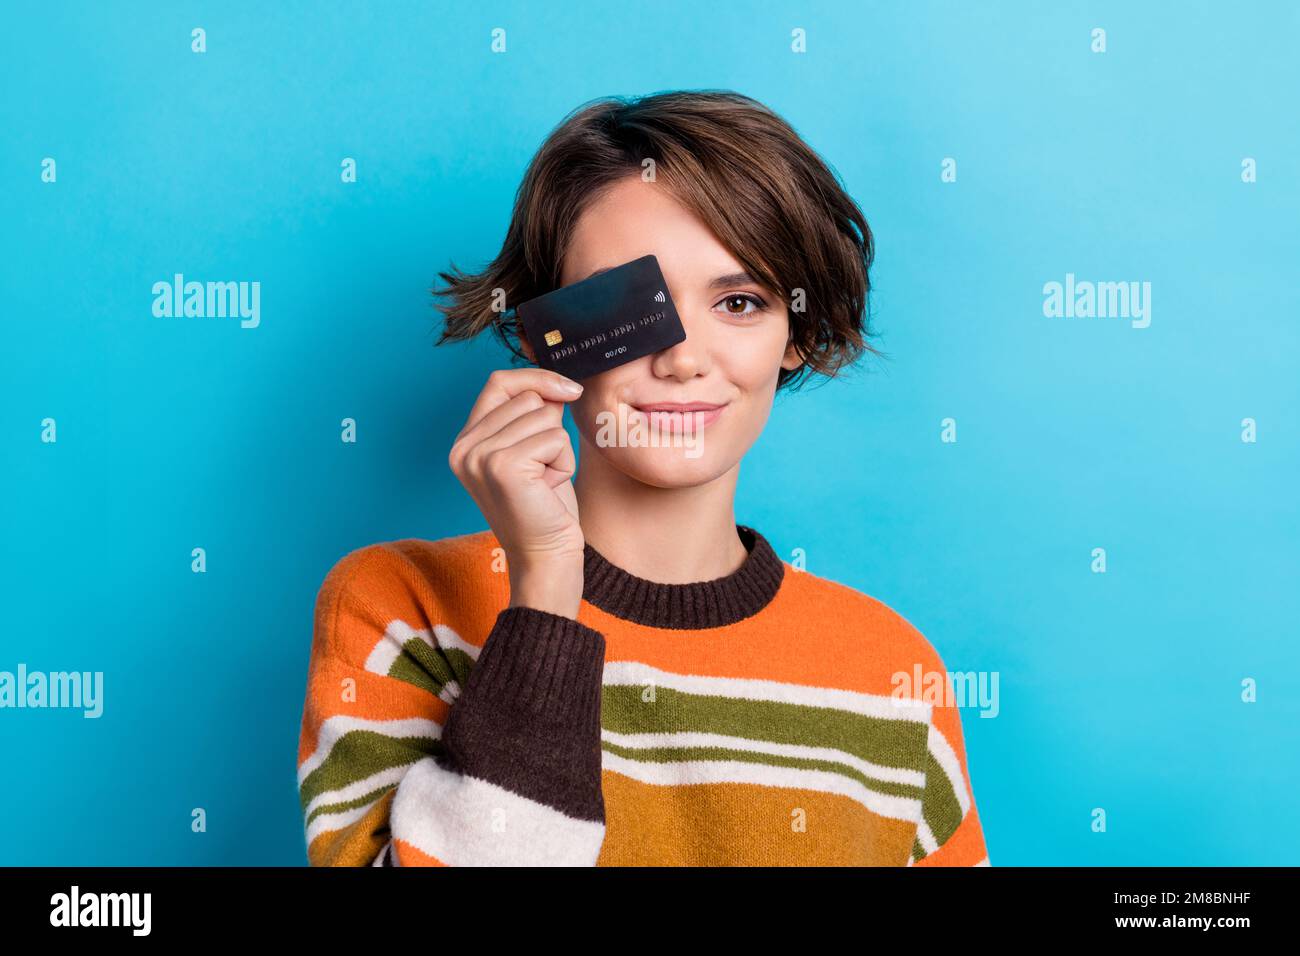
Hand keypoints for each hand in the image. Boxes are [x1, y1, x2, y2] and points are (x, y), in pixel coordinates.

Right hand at [448, 368, 585, 617]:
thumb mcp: (535, 450)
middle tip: (542, 471)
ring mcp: (479, 456)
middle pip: (527, 397)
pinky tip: (549, 488)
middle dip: (550, 428)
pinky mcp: (502, 465)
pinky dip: (563, 462)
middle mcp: (463, 448)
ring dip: (558, 448)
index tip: (568, 390)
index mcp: (465, 442)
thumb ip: (534, 414)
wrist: (546, 558)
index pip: (499, 382)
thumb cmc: (545, 508)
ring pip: (544, 416)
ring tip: (544, 481)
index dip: (536, 379)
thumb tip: (557, 383)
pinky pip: (554, 437)